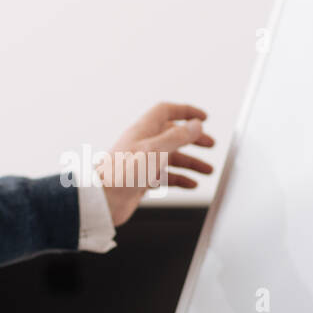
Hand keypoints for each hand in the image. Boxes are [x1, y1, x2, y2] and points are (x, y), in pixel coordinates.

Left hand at [97, 102, 215, 225]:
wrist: (102, 200)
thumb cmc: (122, 173)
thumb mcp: (155, 151)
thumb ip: (177, 137)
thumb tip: (196, 124)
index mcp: (144, 130)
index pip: (166, 111)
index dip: (185, 111)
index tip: (203, 118)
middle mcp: (144, 144)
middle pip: (173, 135)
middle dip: (193, 139)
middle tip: (210, 145)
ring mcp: (143, 162)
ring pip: (172, 158)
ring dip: (191, 162)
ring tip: (208, 170)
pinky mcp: (142, 180)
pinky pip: (165, 176)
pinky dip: (180, 179)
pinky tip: (191, 184)